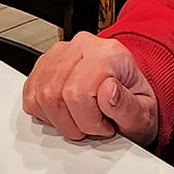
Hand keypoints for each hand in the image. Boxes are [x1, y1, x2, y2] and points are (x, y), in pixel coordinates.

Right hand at [22, 32, 157, 145]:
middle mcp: (82, 46)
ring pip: (40, 96)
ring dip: (59, 120)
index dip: (88, 121)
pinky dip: (45, 114)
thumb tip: (108, 92)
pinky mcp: (44, 65)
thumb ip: (128, 106)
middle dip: (73, 124)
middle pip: (55, 95)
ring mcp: (60, 53)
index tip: (104, 127)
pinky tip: (66, 114)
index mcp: (109, 54)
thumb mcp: (143, 115)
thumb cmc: (134, 106)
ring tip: (80, 120)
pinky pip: (30, 95)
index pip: (79, 92)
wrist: (129, 100)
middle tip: (92, 127)